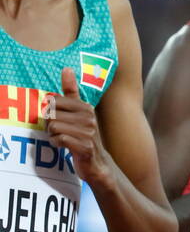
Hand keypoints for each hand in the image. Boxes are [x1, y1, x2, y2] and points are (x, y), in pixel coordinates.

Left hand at [44, 68, 113, 185]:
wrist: (98, 163)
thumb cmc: (84, 135)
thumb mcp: (80, 112)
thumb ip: (71, 91)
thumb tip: (66, 68)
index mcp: (86, 108)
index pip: (54, 101)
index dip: (51, 111)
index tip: (59, 119)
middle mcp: (89, 118)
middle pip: (52, 115)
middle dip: (50, 125)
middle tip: (59, 131)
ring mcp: (89, 133)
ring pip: (54, 127)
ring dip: (52, 136)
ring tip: (62, 138)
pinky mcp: (85, 147)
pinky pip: (60, 140)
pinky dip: (57, 144)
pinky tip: (64, 146)